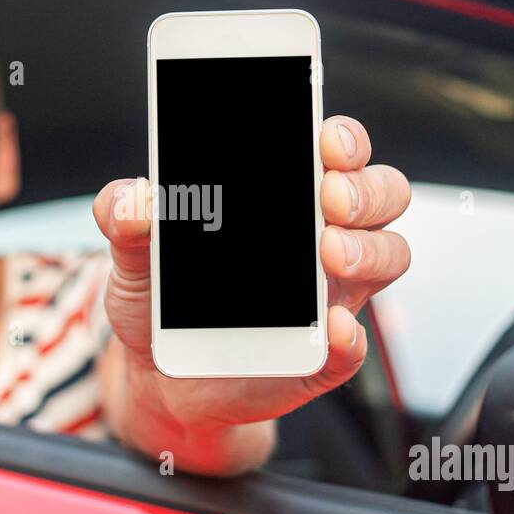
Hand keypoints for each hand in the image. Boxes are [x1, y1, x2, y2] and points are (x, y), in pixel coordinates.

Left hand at [91, 115, 410, 474]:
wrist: (158, 375)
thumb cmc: (161, 297)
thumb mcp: (131, 251)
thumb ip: (122, 215)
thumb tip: (133, 198)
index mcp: (287, 197)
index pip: (339, 150)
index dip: (344, 138)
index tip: (324, 140)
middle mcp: (324, 236)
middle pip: (383, 194)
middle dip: (366, 188)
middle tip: (327, 196)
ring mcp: (330, 295)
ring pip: (390, 256)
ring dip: (370, 249)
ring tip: (327, 252)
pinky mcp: (321, 355)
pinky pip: (354, 346)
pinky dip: (352, 337)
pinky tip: (330, 327)